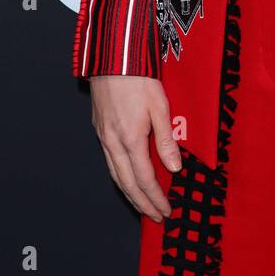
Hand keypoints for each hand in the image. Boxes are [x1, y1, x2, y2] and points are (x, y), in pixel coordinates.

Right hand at [89, 75, 181, 221]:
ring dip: (130, 194)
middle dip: (142, 204)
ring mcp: (103, 137)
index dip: (156, 198)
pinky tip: (127, 180)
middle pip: (127, 184)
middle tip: (156, 217)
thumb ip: (166, 139)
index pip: (145, 179)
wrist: (112, 57)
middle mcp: (113, 143)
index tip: (166, 211)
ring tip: (143, 206)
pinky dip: (120, 178)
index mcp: (130, 139)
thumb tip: (175, 168)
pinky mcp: (100, 129)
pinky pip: (109, 162)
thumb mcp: (160, 106)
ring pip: (115, 175)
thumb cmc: (138, 78)